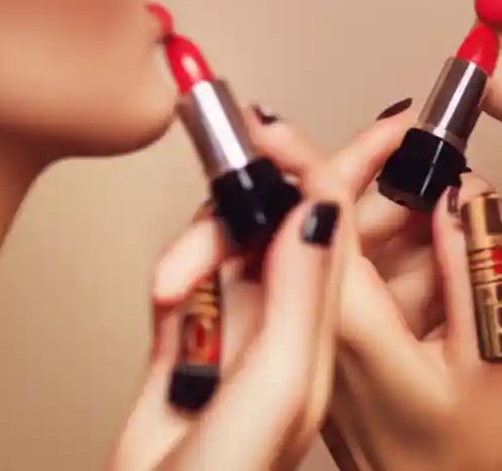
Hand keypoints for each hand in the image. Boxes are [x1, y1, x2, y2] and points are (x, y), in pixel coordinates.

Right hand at [107, 116, 354, 470]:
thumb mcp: (283, 380)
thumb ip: (304, 294)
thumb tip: (321, 211)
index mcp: (333, 326)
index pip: (332, 221)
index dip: (315, 163)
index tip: (280, 120)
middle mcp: (293, 322)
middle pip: (279, 223)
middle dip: (249, 192)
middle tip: (230, 143)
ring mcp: (245, 332)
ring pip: (228, 248)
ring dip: (198, 252)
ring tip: (174, 287)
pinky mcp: (196, 346)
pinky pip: (190, 283)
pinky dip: (176, 280)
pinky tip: (168, 298)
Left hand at [320, 108, 501, 470]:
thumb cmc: (458, 458)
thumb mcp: (489, 358)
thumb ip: (472, 266)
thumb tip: (455, 192)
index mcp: (351, 332)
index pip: (311, 226)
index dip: (299, 164)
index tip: (277, 120)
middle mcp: (322, 332)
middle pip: (323, 225)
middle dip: (363, 172)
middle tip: (411, 134)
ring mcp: (323, 340)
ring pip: (342, 248)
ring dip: (387, 212)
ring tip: (438, 182)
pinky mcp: (334, 348)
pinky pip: (354, 280)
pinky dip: (393, 251)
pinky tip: (432, 240)